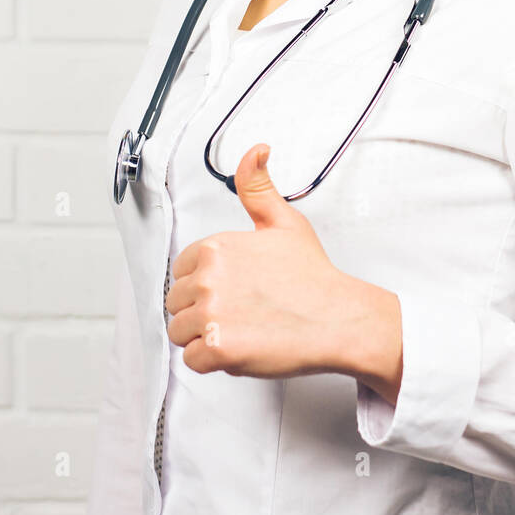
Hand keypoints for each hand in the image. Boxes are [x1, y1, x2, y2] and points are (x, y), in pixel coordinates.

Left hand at [165, 143, 401, 401]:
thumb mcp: (285, 222)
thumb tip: (255, 152)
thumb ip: (257, 187)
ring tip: (240, 329)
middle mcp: (209, 279)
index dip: (205, 282)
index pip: (182, 270)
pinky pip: (191, 361)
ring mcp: (212, 315)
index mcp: (217, 248)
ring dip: (203, 336)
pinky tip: (240, 347)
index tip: (232, 288)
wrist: (338, 318)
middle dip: (202, 310)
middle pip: (176, 302)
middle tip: (240, 311)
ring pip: (180, 332)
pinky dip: (211, 362)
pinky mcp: (218, 350)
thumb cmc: (313, 277)